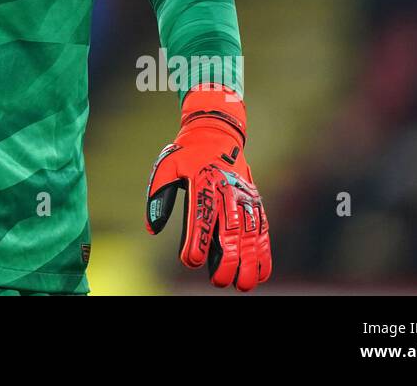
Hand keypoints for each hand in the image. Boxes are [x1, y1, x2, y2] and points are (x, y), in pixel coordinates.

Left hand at [145, 84, 271, 290]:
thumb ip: (158, 196)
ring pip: (250, 234)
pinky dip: (264, 252)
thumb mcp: (166, 166)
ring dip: (248, 261)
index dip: (197, 239)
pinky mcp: (255, 200)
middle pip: (230, 229)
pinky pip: (263, 229)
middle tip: (218, 281)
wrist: (216, 131)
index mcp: (203, 180)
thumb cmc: (186, 154)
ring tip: (242, 286)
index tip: (191, 261)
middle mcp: (227, 189)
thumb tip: (152, 229)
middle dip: (226, 259)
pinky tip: (261, 273)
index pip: (201, 214)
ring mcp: (244, 196)